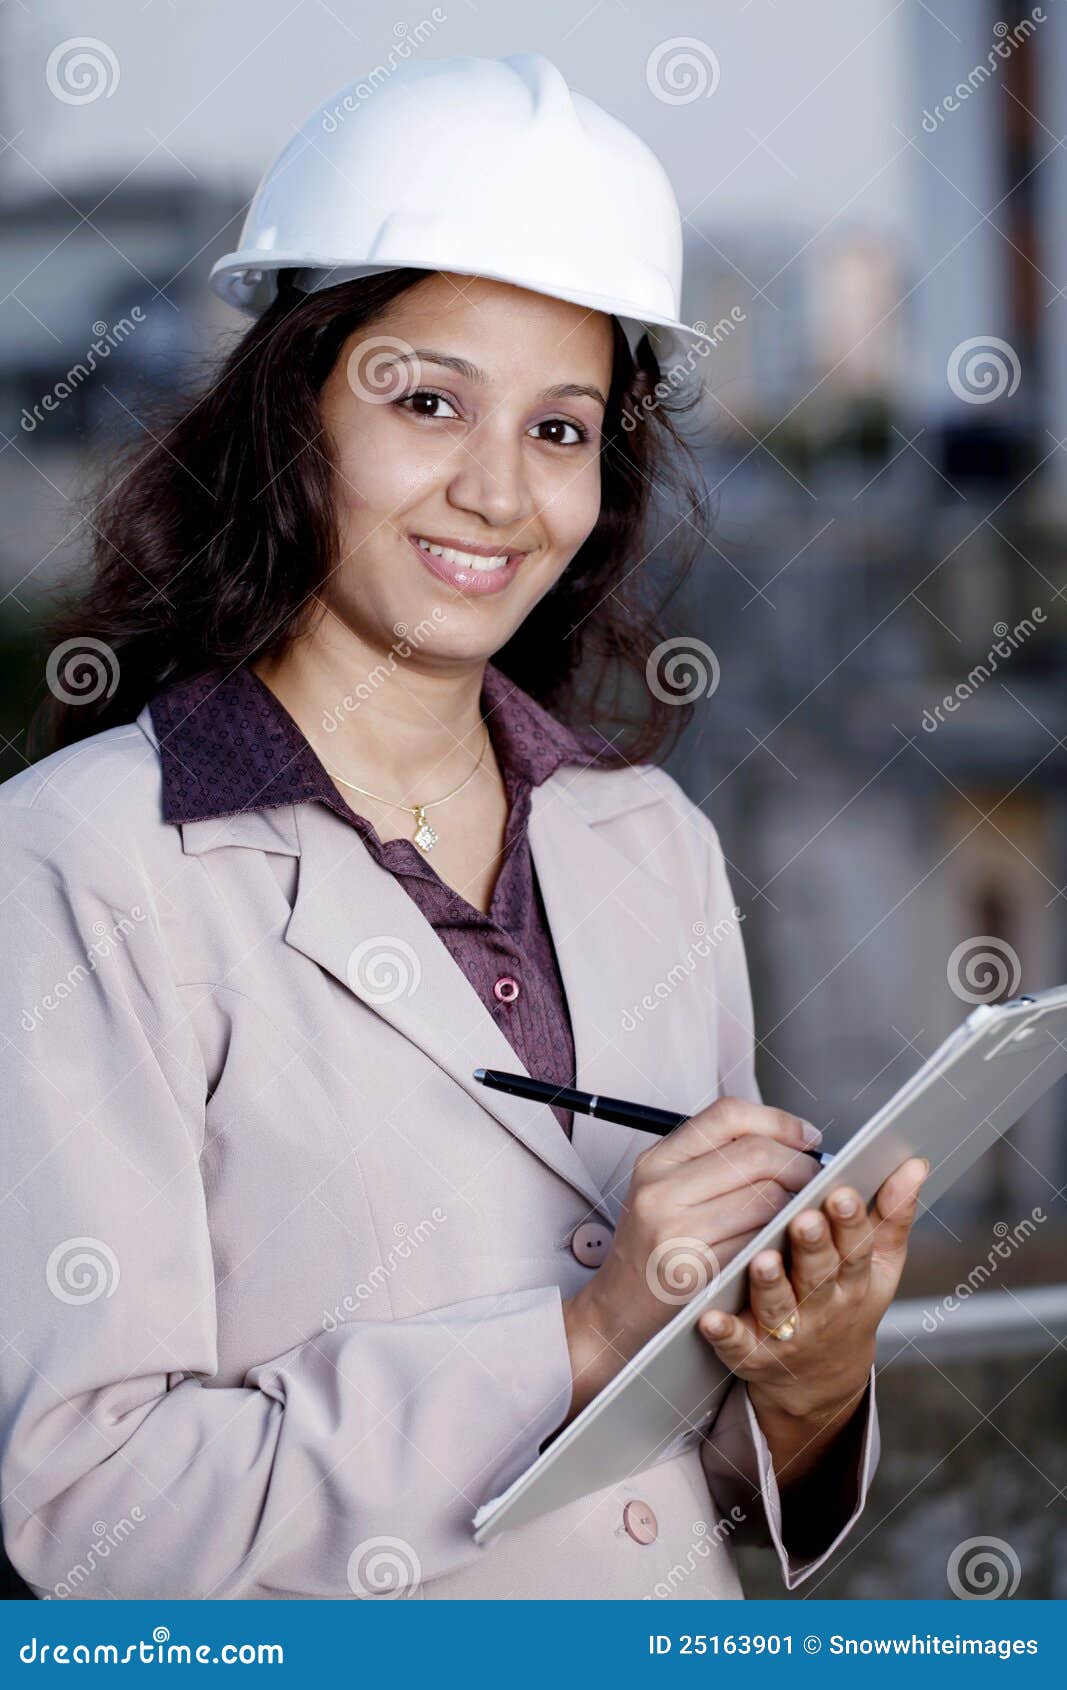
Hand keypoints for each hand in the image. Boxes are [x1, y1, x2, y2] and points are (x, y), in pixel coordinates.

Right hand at [560, 1096, 822, 1421]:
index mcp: (657, 1160)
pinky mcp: (697, 1273)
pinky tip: (786, 1246)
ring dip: (799, 1206)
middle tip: (820, 1180)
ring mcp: (676, 1233)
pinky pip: (762, 1244)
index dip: (779, 1121)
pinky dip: (784, 1242)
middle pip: (757, 1155)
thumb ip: (716, 1158)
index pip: (729, 1114)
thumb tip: (792, 1139)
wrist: (618, 1313)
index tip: (808, 1138)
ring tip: (804, 1214)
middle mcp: (661, 1190)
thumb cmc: (655, 1247)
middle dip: (802, 1165)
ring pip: (768, 1199)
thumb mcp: (666, 1189)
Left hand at [697, 1155, 928, 1431]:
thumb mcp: (880, 1265)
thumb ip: (893, 1215)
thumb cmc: (846, 1301)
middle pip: (819, 1274)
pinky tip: (709, 1318)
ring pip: (779, 1306)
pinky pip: (737, 1344)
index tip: (842, 1192)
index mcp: (854, 1279)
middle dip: (813, 1246)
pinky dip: (725, 1332)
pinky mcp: (752, 1354)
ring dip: (771, 1285)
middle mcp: (823, 1306)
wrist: (821, 1377)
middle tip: (804, 1218)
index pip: (856, 1246)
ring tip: (762, 1259)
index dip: (850, 1221)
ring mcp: (788, 1333)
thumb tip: (914, 1164)